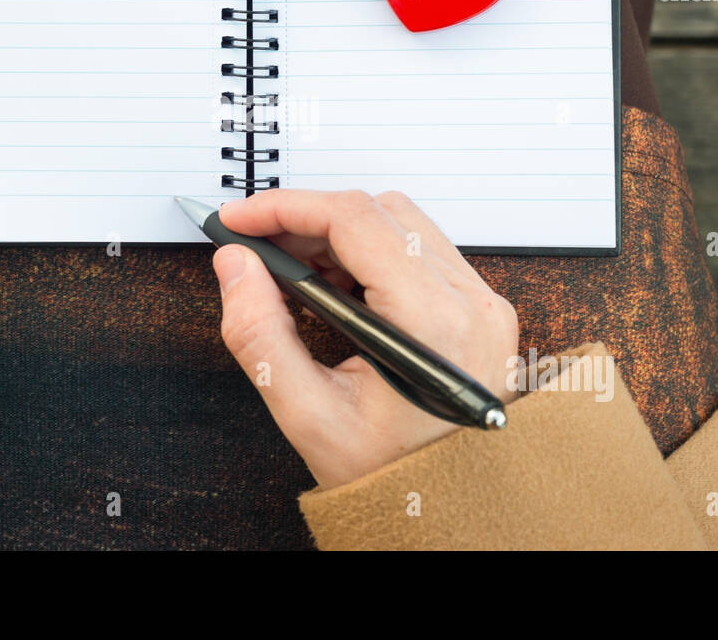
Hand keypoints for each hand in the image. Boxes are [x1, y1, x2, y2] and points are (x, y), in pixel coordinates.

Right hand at [213, 189, 518, 489]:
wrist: (452, 511)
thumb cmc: (392, 475)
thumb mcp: (309, 416)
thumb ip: (261, 336)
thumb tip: (236, 267)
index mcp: (434, 321)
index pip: (354, 220)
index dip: (286, 207)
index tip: (241, 219)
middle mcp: (470, 301)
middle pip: (379, 212)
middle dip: (308, 218)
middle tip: (257, 247)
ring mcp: (482, 302)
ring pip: (401, 223)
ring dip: (338, 233)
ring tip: (290, 269)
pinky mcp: (480, 308)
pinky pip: (420, 250)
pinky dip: (369, 253)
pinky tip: (334, 285)